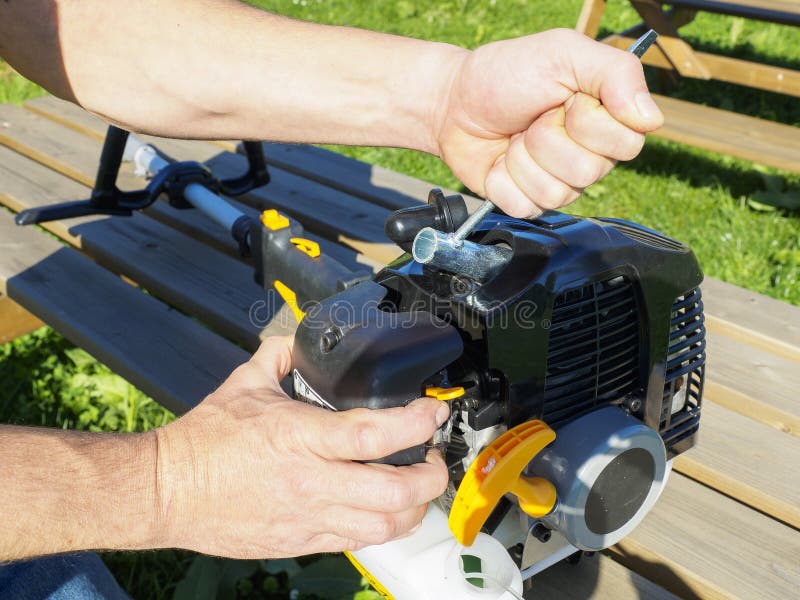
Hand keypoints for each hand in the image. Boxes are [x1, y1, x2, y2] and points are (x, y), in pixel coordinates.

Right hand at [153, 336, 448, 557]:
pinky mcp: (302, 540)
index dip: (416, 423)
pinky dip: (383, 526)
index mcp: (299, 436)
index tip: (433, 411)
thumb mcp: (245, 383)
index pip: (374, 434)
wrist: (167, 492)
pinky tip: (385, 508)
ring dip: (413, 508)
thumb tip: (299, 340)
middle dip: (430, 475)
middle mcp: (311, 481)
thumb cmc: (205, 439)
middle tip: (434, 457)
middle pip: (394, 491)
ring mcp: (308, 517)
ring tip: (417, 487)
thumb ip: (281, 355)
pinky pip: (358, 541)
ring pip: (384, 526)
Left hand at [434, 29, 663, 217]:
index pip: (628, 143)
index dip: (589, 123)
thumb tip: (651, 118)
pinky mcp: (528, 202)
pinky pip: (526, 206)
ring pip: (557, 193)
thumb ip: (616, 72)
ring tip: (515, 137)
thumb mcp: (563, 52)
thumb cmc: (507, 73)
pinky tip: (500, 160)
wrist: (454, 103)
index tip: (566, 99)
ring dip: (524, 160)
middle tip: (533, 118)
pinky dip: (504, 181)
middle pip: (589, 171)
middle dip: (548, 139)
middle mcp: (590, 155)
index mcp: (607, 119)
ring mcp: (559, 182)